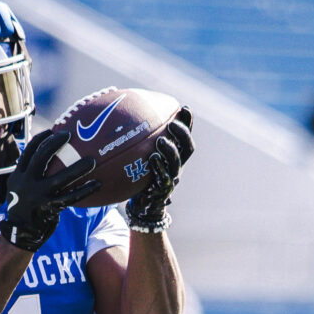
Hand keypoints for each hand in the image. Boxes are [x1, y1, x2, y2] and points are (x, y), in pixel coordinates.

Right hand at [0, 129, 99, 252]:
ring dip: (78, 168)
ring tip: (93, 161)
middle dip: (54, 143)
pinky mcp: (49, 208)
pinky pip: (71, 197)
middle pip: (41, 157)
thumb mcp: (20, 190)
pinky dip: (85, 190)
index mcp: (18, 176)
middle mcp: (26, 183)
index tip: (52, 131)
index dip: (40, 139)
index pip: (29, 152)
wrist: (19, 234)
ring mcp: (38, 196)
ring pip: (60, 178)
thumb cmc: (25, 208)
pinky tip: (98, 184)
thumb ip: (31, 176)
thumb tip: (49, 160)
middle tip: (70, 134)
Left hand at [127, 109, 193, 231]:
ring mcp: (171, 179)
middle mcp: (177, 167)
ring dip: (170, 150)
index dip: (187, 124)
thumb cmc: (140, 176)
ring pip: (177, 164)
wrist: (142, 205)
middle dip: (182, 135)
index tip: (184, 108)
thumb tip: (124, 112)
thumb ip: (140, 139)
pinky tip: (152, 158)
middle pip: (188, 149)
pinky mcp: (163, 191)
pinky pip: (164, 178)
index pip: (185, 137)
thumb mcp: (141, 156)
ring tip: (161, 141)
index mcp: (175, 156)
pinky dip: (159, 167)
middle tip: (171, 124)